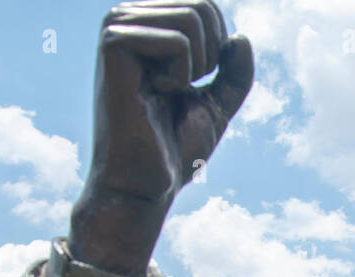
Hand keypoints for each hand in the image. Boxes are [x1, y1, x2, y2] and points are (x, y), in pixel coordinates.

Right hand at [70, 0, 252, 276]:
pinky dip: (180, 76)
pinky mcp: (113, 44)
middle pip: (202, 6)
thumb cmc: (175, 147)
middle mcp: (128, 19)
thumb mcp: (217, 104)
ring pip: (192, 17)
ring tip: (165, 92)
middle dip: (211, 56)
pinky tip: (152, 95)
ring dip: (196, 67)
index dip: (219, 51)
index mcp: (148, 27)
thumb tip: (241, 38)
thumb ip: (234, 72)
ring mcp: (117, 27)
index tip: (190, 85)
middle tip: (180, 90)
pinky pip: (177, 41)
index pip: (206, 7)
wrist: (146, 181)